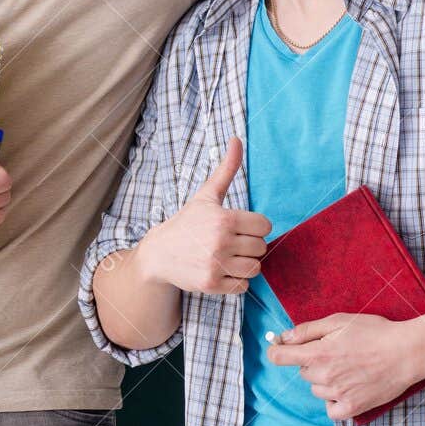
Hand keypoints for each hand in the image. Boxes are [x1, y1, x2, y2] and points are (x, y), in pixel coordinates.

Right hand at [136, 136, 270, 295]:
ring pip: (255, 268)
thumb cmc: (187, 223)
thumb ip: (226, 169)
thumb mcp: (206, 195)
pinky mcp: (211, 284)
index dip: (255, 227)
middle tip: (231, 243)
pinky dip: (236, 281)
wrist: (159, 253)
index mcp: (224, 218)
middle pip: (261, 248)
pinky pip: (243, 286)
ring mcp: (216, 264)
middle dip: (249, 246)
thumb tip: (237, 139)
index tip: (240, 227)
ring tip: (228, 257)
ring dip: (245, 264)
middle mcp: (221, 242)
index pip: (265, 226)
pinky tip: (221, 271)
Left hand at [265, 312, 424, 421]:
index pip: (279, 357)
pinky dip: (335, 401)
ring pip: (317, 389)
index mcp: (318, 353)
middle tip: (336, 353)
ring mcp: (338, 394)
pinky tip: (348, 388)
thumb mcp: (339, 321)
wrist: (406, 353)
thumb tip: (284, 337)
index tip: (279, 348)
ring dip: (325, 381)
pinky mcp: (352, 408)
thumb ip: (307, 330)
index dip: (276, 350)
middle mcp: (324, 376)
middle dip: (313, 363)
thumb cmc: (374, 332)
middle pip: (302, 372)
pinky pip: (330, 409)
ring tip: (349, 369)